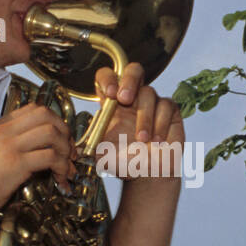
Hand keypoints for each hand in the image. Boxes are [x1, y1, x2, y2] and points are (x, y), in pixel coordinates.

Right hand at [0, 103, 75, 218]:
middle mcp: (6, 131)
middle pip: (47, 115)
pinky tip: (60, 179)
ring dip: (66, 150)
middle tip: (70, 152)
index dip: (56, 121)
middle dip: (65, 132)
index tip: (62, 139)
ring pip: (52, 133)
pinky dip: (62, 167)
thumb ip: (12, 144)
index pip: (35, 109)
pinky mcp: (16, 163)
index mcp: (0, 126)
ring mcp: (10, 145)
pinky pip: (51, 157)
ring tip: (66, 167)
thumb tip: (40, 150)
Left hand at [92, 63, 185, 178]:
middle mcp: (133, 98)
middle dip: (129, 80)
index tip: (110, 94)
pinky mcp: (170, 110)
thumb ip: (91, 145)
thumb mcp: (102, 154)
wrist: (148, 175)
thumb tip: (76, 146)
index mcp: (113, 103)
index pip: (108, 77)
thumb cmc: (124, 162)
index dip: (108, 79)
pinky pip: (166, 106)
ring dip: (144, 117)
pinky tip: (157, 140)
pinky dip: (161, 124)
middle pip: (134, 70)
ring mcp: (152, 102)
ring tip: (142, 139)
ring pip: (149, 93)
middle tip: (124, 99)